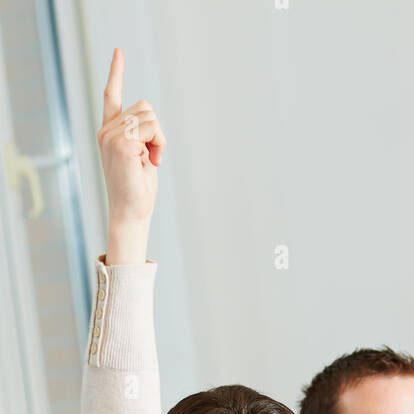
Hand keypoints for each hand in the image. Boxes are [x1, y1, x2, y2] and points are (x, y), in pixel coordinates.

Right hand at [98, 48, 165, 262]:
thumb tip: (149, 122)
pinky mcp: (122, 144)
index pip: (111, 96)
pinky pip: (152, 130)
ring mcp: (111, 136)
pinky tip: (150, 163)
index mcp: (109, 132)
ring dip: (158, 139)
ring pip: (150, 116)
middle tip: (151, 158)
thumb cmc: (138, 190)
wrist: (131, 213)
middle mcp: (106, 130)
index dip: (116, 73)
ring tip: (149, 161)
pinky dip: (159, 146)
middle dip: (156, 132)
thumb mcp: (139, 156)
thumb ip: (140, 135)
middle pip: (145, 107)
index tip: (118, 52)